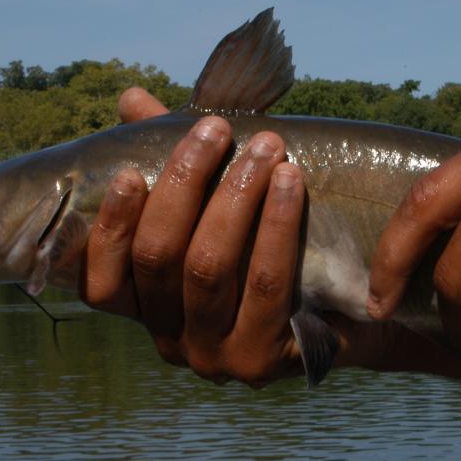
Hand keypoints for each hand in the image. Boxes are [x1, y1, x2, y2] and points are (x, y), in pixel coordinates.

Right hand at [79, 88, 305, 386]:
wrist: (358, 314)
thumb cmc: (274, 248)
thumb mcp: (223, 204)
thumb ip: (176, 162)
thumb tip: (131, 99)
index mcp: (148, 309)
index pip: (101, 283)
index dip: (109, 228)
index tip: (129, 172)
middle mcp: (173, 342)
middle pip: (159, 260)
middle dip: (184, 184)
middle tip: (217, 129)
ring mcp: (216, 358)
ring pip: (209, 270)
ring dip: (236, 197)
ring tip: (267, 146)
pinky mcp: (265, 362)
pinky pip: (266, 285)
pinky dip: (277, 225)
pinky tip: (291, 182)